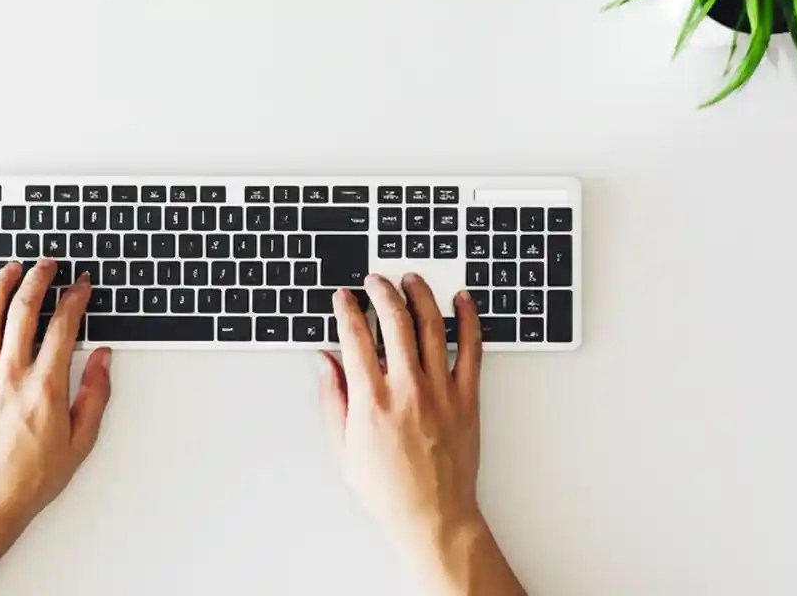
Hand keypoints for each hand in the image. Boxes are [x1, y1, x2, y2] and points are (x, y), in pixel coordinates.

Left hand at [0, 260, 111, 595]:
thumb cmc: (29, 479)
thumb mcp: (79, 442)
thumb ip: (95, 396)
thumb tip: (104, 360)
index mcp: (45, 386)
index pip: (64, 326)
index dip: (75, 298)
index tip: (81, 285)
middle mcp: (10, 374)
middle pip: (25, 309)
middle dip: (40, 278)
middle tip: (49, 265)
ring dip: (2, 283)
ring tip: (13, 267)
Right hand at [319, 275, 522, 595]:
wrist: (433, 516)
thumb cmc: (388, 490)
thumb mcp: (343, 447)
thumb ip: (332, 399)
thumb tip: (325, 362)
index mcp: (371, 401)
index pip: (355, 337)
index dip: (347, 309)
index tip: (344, 297)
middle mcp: (406, 389)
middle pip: (395, 321)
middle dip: (382, 292)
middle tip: (376, 281)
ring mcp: (440, 391)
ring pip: (432, 326)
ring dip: (420, 295)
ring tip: (411, 280)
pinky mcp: (466, 398)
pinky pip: (472, 348)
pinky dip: (468, 319)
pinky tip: (462, 301)